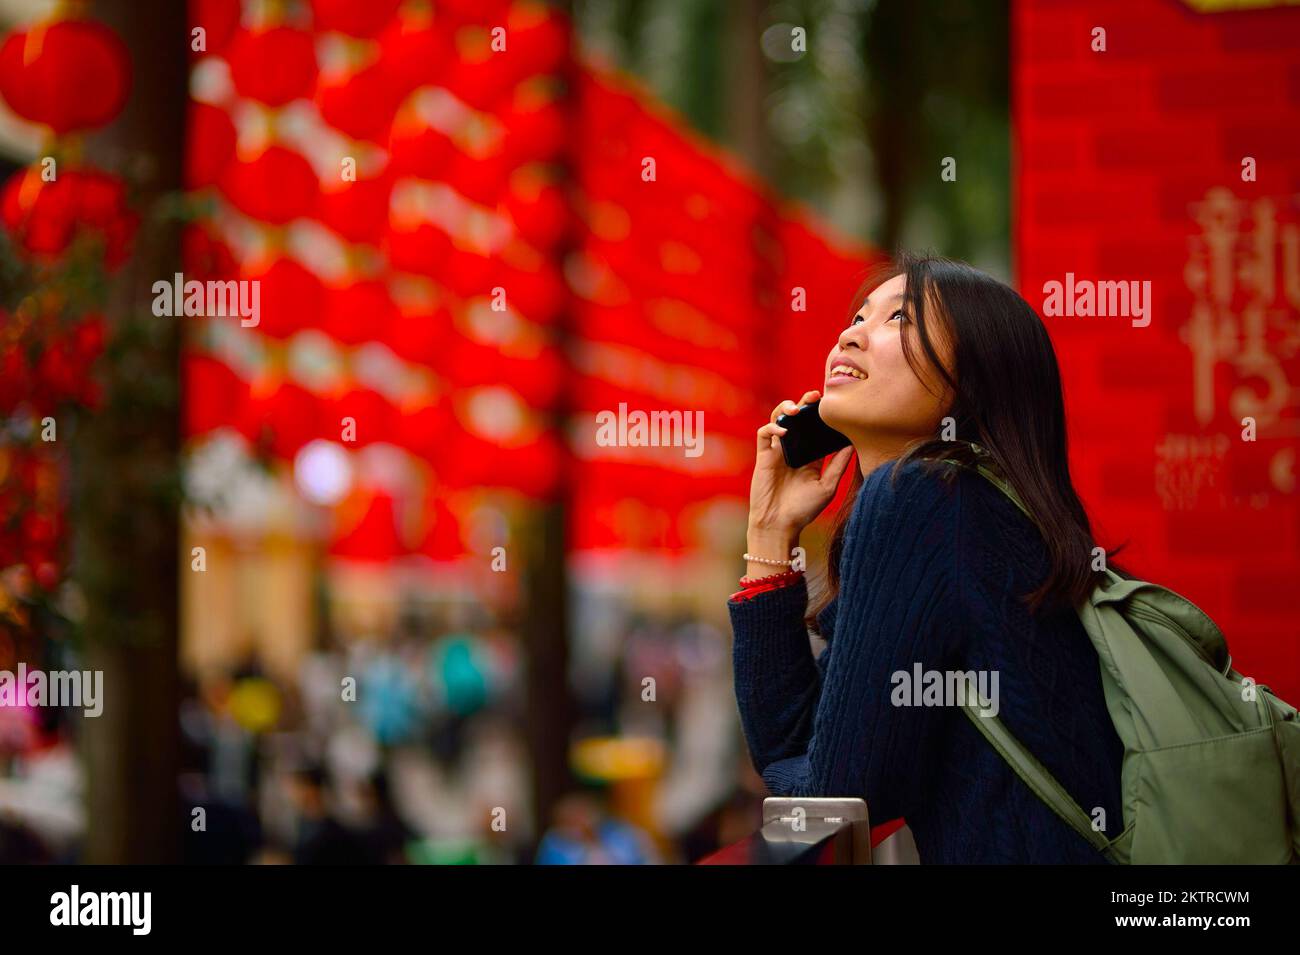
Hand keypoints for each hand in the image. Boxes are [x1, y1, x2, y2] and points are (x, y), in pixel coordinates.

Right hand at [746, 391, 854, 568]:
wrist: (780, 526)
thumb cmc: (804, 510)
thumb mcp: (828, 486)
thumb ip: (838, 465)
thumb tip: (853, 444)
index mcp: (810, 456)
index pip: (816, 428)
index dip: (821, 415)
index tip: (832, 404)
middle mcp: (793, 450)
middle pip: (797, 418)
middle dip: (805, 403)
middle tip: (815, 395)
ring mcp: (777, 452)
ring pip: (778, 419)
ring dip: (786, 409)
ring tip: (797, 407)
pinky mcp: (763, 456)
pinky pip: (764, 434)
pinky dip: (773, 427)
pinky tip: (784, 430)